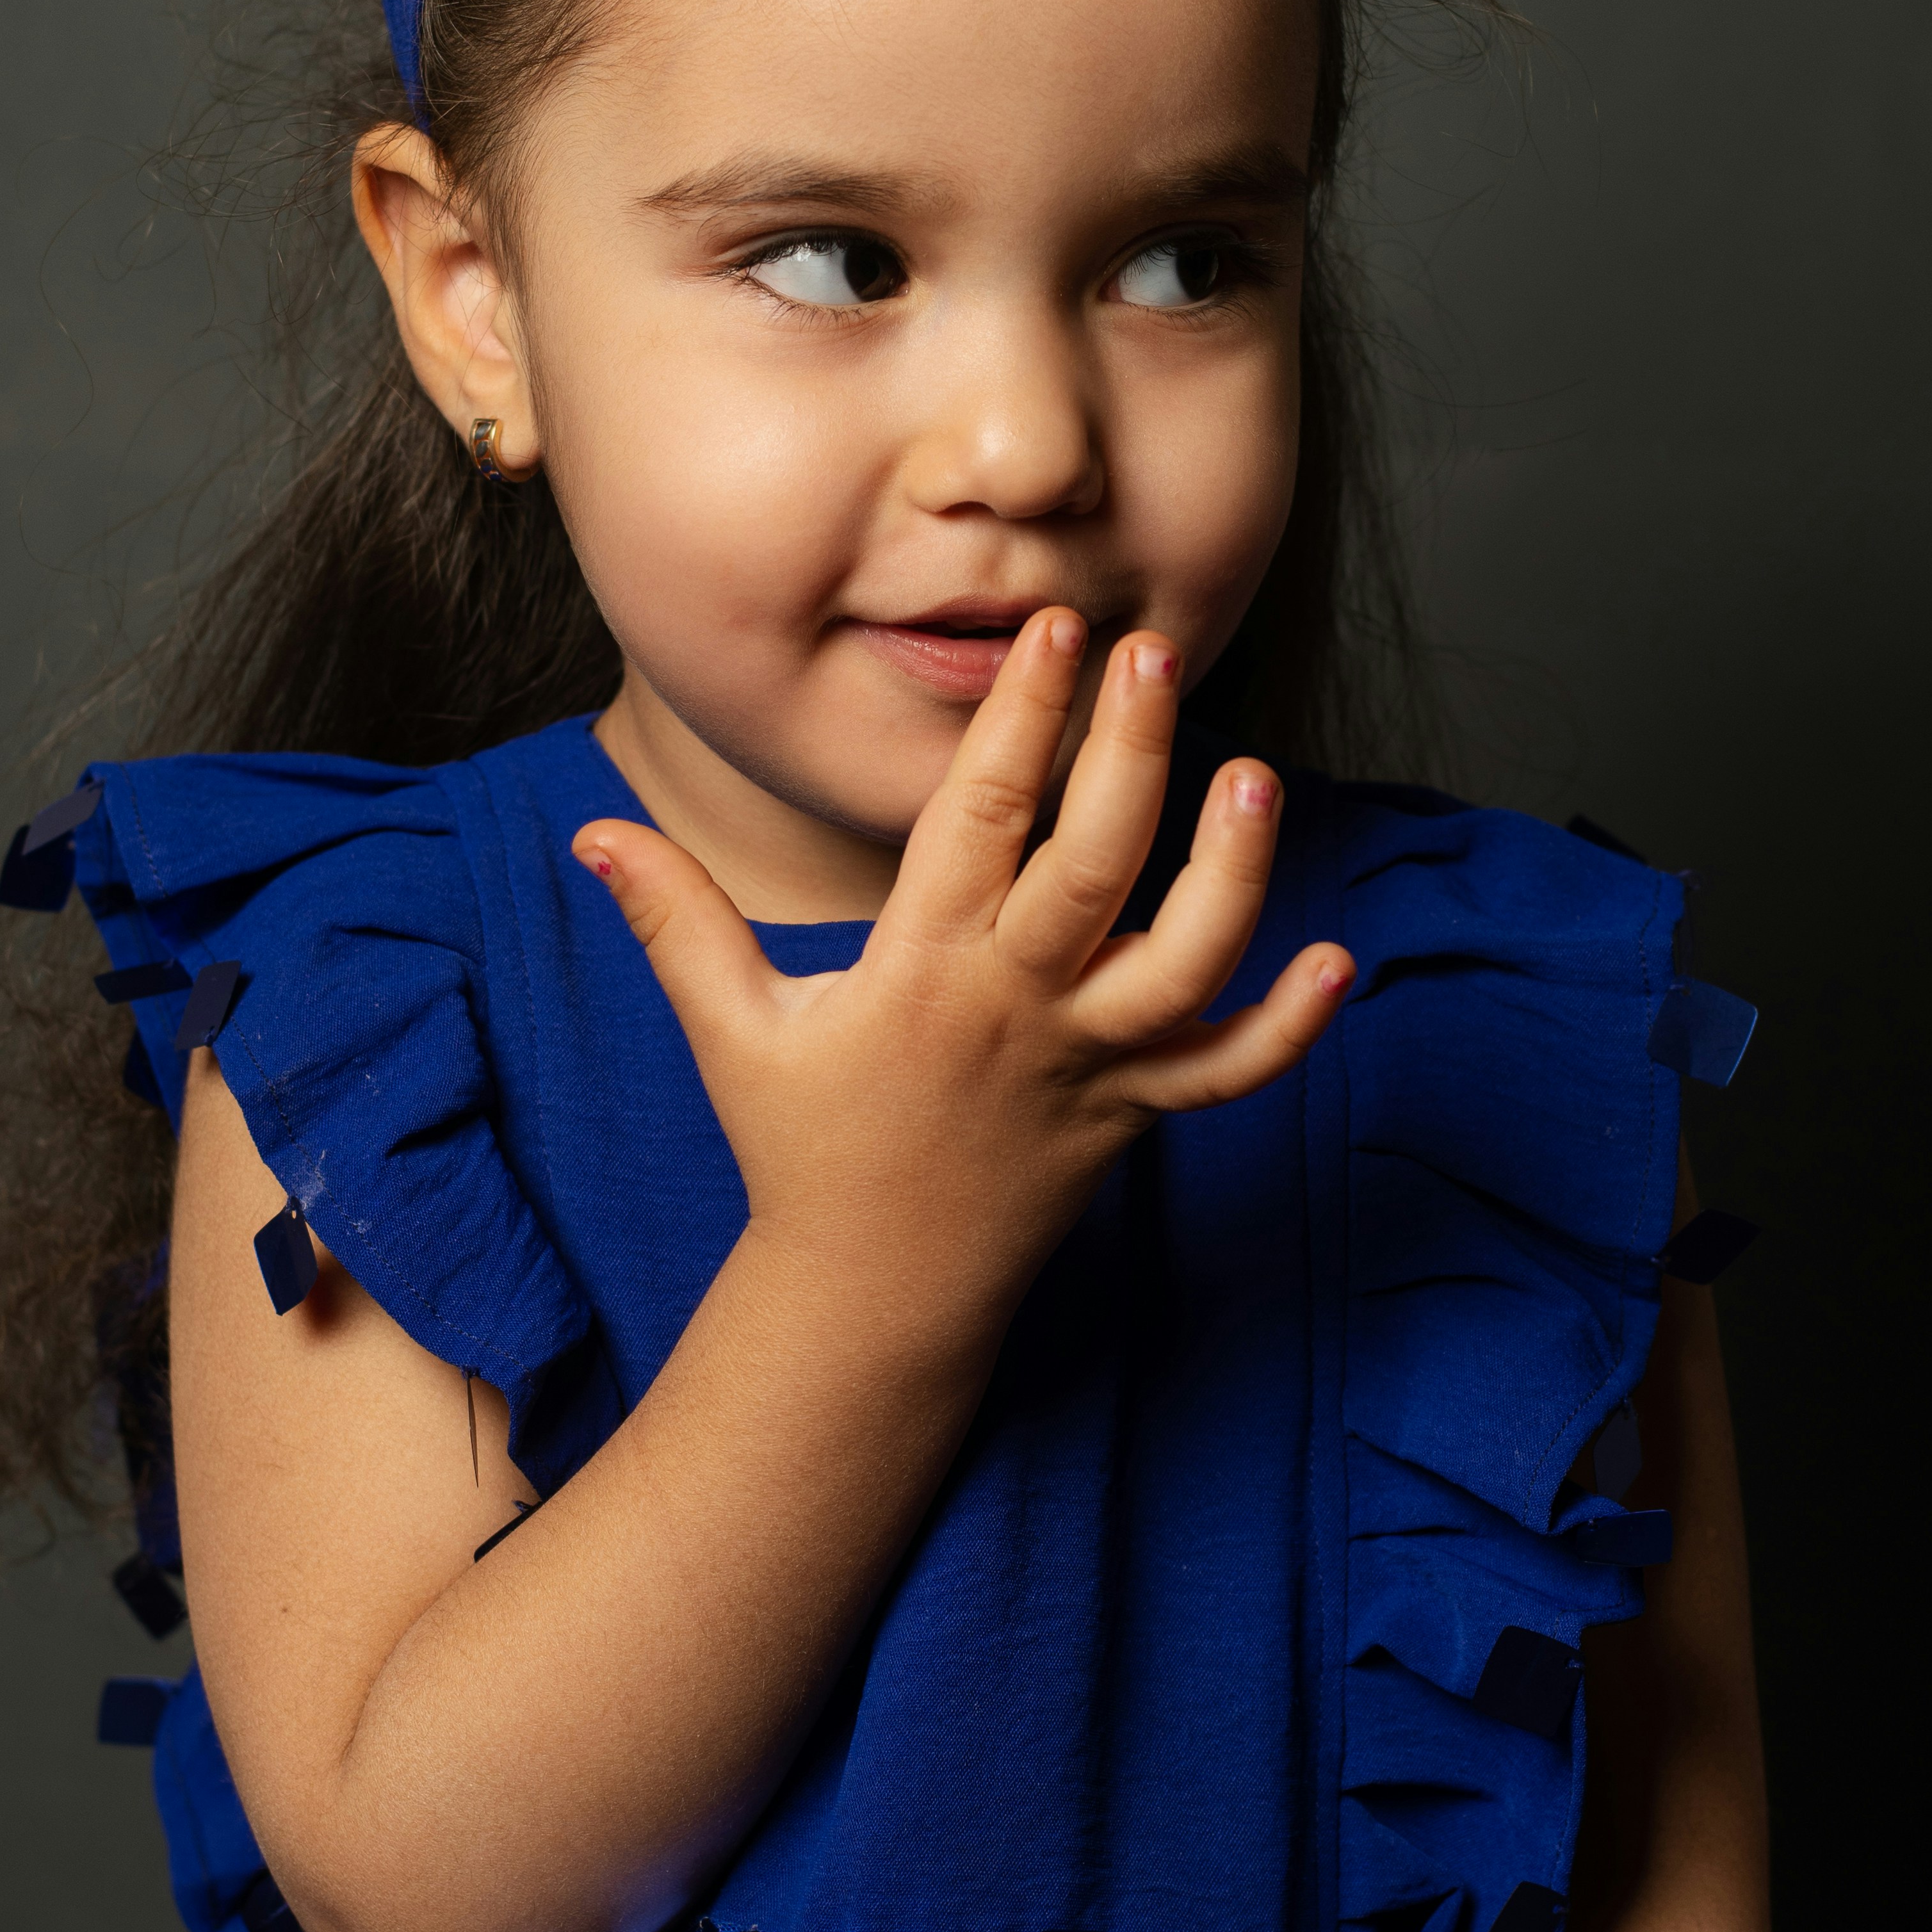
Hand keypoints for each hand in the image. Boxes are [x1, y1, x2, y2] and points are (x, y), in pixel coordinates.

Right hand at [577, 608, 1352, 1343]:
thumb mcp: (729, 1030)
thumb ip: (675, 920)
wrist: (872, 1298)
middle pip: (1094, 866)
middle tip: (1150, 653)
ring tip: (1253, 776)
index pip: (980, 818)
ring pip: (1184, 959)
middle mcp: (1014, 1008)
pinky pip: (1228, 1076)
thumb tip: (593, 834)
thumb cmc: (802, 1151)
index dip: (1019, 717)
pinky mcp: (1132, 1116)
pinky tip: (1338, 962)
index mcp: (920, 970)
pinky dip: (1289, 1027)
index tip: (1050, 633)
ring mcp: (1085, 1066)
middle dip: (1128, 752)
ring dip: (1231, 870)